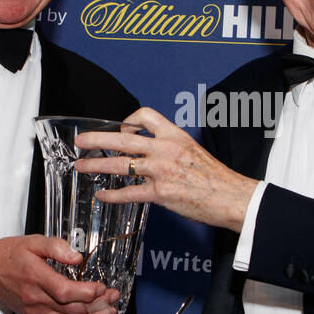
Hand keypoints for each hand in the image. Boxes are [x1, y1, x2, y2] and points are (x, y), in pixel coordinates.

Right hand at [0, 235, 118, 313]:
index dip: (87, 293)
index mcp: (36, 278)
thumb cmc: (10, 254)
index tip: (102, 287)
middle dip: (97, 306)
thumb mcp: (33, 241)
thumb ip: (56, 246)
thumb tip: (77, 257)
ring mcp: (35, 313)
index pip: (66, 292)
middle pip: (71, 310)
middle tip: (113, 299)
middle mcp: (35, 299)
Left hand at [74, 107, 256, 231]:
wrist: (232, 197)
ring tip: (81, 166)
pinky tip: (102, 195)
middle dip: (97, 139)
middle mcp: (166, 150)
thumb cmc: (216, 178)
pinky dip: (112, 195)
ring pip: (120, 164)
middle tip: (81, 140)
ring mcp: (161, 171)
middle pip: (123, 138)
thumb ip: (171, 147)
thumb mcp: (193, 150)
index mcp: (175, 136)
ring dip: (96, 165)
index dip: (128, 120)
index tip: (121, 128)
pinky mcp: (161, 193)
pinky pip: (129, 193)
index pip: (145, 115)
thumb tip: (151, 150)